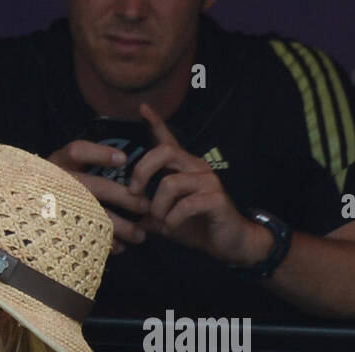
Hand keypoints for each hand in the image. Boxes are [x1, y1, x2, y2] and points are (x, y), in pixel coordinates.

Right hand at [47, 139, 150, 253]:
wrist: (24, 208)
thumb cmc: (54, 184)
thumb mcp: (64, 165)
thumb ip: (89, 160)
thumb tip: (126, 161)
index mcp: (59, 163)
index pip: (77, 152)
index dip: (100, 155)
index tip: (124, 159)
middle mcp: (56, 183)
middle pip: (93, 187)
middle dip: (122, 197)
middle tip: (145, 206)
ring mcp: (54, 206)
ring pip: (91, 216)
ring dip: (119, 226)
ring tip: (140, 235)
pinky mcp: (55, 229)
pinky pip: (83, 237)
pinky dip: (103, 243)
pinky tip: (120, 246)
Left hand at [129, 102, 272, 264]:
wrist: (228, 241)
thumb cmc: (195, 226)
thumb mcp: (165, 218)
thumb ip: (147, 212)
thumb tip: (127, 215)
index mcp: (184, 168)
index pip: (168, 141)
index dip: (156, 123)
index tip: (143, 107)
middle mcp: (197, 168)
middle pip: (165, 153)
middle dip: (142, 172)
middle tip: (134, 193)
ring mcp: (208, 181)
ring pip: (170, 183)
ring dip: (157, 208)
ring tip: (160, 222)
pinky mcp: (216, 198)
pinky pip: (185, 205)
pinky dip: (171, 220)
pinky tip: (171, 229)